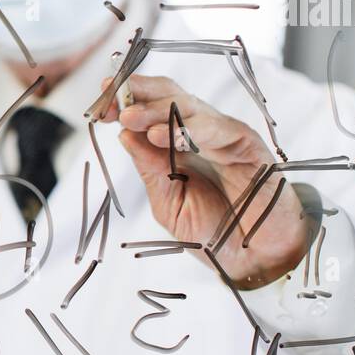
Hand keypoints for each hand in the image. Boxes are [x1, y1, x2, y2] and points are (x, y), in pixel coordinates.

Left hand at [98, 73, 309, 288]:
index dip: (125, 102)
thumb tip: (123, 134)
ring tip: (128, 117)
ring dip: (157, 110)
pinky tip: (164, 135)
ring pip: (191, 107)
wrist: (256, 260)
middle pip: (169, 96)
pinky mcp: (250, 147)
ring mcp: (226, 137)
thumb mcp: (168, 203)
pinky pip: (220, 130)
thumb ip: (149, 170)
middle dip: (137, 94)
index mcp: (179, 144)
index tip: (98, 106)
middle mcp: (202, 133)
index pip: (151, 110)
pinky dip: (191, 130)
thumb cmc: (215, 231)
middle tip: (110, 98)